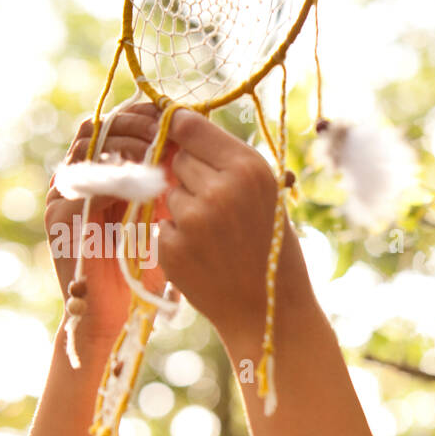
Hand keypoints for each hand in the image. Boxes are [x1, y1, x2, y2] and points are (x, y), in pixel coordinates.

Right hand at [44, 103, 171, 346]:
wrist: (116, 314)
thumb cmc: (145, 266)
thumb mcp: (162, 215)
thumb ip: (169, 183)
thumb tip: (198, 150)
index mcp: (101, 173)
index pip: (115, 124)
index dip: (141, 115)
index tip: (173, 117)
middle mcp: (78, 177)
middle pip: (99, 128)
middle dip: (133, 124)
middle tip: (164, 130)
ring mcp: (65, 195)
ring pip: (88, 150)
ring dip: (124, 146)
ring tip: (156, 151)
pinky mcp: (60, 218)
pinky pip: (82, 185)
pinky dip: (113, 179)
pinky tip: (142, 182)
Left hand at [154, 108, 315, 344]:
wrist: (270, 310)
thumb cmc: (271, 247)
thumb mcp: (265, 194)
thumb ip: (226, 161)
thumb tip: (177, 126)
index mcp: (249, 169)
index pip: (189, 125)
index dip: (180, 131)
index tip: (181, 138)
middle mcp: (220, 189)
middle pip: (177, 158)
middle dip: (190, 176)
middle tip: (218, 206)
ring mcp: (193, 219)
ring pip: (168, 192)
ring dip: (183, 207)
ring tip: (215, 235)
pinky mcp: (172, 246)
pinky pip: (162, 224)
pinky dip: (177, 236)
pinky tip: (204, 255)